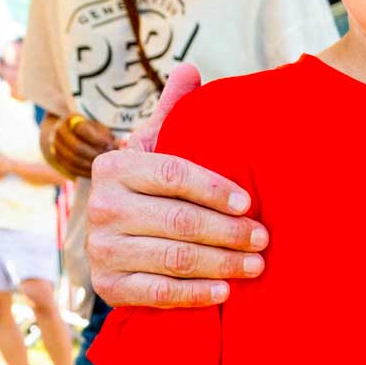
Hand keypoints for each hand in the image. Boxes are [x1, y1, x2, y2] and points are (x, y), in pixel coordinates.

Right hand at [46, 113, 116, 178]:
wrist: (68, 132)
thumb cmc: (89, 129)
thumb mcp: (97, 126)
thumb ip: (106, 134)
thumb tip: (117, 145)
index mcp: (71, 120)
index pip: (82, 129)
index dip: (97, 139)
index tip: (109, 145)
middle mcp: (60, 131)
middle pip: (76, 147)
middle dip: (94, 155)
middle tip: (106, 159)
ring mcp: (55, 145)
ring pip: (72, 159)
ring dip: (89, 165)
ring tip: (102, 166)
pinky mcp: (56, 158)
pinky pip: (69, 168)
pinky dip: (83, 172)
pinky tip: (94, 172)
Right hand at [87, 64, 268, 307]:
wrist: (116, 236)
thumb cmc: (151, 186)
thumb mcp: (157, 147)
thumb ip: (174, 112)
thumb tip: (189, 70)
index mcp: (115, 167)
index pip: (173, 175)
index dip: (214, 189)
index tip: (248, 202)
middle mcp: (102, 207)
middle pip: (179, 220)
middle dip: (229, 232)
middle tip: (264, 239)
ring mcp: (101, 250)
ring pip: (174, 258)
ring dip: (221, 264)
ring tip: (256, 266)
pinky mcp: (108, 286)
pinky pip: (157, 293)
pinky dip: (194, 294)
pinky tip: (224, 292)